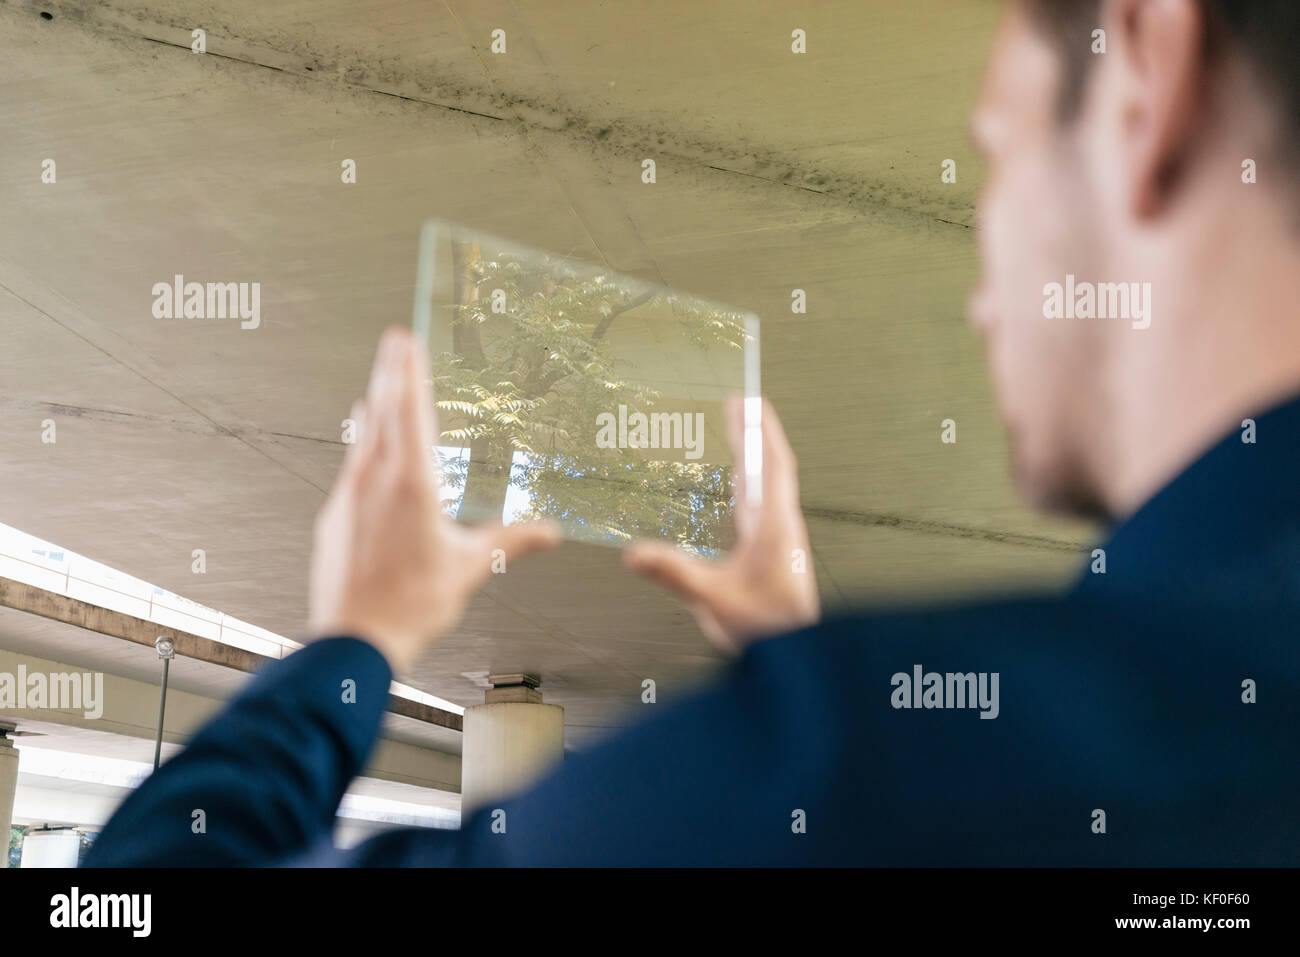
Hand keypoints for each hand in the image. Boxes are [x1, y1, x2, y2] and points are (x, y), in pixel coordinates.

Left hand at [309, 327, 559, 672]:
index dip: (409, 371)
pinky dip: (360, 450)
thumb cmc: (408, 607)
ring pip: (361, 440)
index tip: (406, 339)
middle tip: (392, 345)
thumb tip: (546, 533)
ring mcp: (348, 498)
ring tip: (377, 391)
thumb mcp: (470, 568)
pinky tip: (364, 454)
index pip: (410, 411)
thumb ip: (510, 542)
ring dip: (372, 410)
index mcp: (411, 484)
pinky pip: (350, 470)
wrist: (354, 641)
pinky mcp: (334, 519)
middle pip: (381, 412)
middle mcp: (374, 481)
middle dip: (389, 374)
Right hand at [624, 397, 819, 653]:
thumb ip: (674, 574)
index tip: (750, 401)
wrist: (798, 657)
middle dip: (755, 433)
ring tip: (737, 433)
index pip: (772, 465)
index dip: (760, 431)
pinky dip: (750, 485)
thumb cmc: (769, 630)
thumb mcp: (715, 600)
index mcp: (775, 527)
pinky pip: (763, 507)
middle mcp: (782, 528)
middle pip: (771, 467)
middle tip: (740, 403)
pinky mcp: (774, 555)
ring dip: (754, 457)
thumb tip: (634, 553)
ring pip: (768, 486)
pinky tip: (737, 489)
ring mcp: (780, 540)